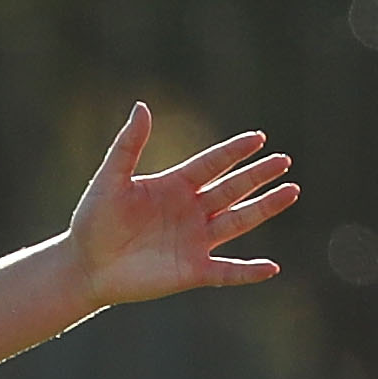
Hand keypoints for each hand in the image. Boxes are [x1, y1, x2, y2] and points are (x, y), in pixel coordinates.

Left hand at [64, 104, 298, 309]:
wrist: (86, 265)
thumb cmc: (94, 220)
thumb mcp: (110, 179)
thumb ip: (128, 146)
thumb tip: (142, 106)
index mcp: (175, 185)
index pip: (212, 164)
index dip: (235, 151)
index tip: (259, 137)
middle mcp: (191, 211)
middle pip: (233, 189)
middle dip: (258, 175)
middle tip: (284, 161)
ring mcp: (195, 241)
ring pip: (238, 221)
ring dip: (264, 208)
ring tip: (291, 192)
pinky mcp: (192, 271)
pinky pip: (227, 271)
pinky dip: (248, 271)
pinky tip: (271, 268)